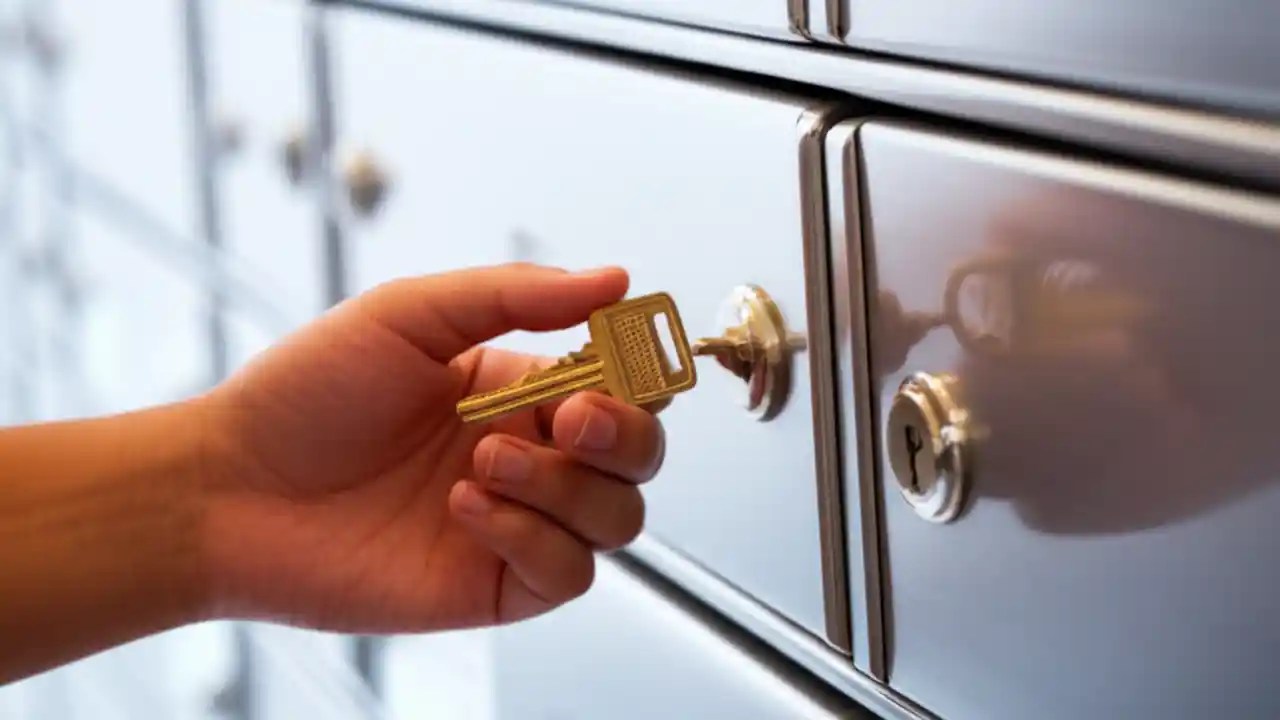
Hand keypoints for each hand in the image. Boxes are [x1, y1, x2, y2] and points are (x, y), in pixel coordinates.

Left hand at [197, 264, 664, 631]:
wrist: (230, 489)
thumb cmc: (305, 395)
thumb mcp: (408, 315)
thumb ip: (515, 295)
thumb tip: (613, 278)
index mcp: (519, 387)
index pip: (623, 384)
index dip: (637, 375)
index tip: (614, 360)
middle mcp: (530, 454)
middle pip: (639, 456)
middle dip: (624, 434)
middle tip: (570, 417)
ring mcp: (518, 523)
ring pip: (617, 518)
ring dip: (564, 485)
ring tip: (483, 461)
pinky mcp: (495, 585)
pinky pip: (567, 573)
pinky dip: (532, 536)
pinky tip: (464, 509)